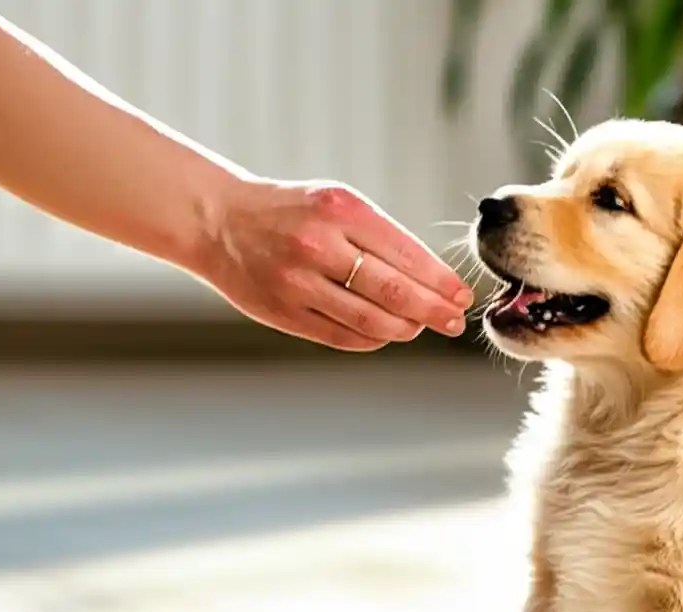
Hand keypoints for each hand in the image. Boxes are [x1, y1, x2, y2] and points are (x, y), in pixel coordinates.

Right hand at [195, 180, 472, 350]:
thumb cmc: (293, 211)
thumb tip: (433, 279)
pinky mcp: (284, 313)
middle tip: (455, 321)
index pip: (406, 254)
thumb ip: (381, 236)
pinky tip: (387, 333)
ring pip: (371, 321)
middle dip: (434, 311)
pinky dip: (372, 339)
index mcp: (341, 210)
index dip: (440, 281)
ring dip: (405, 329)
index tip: (461, 295)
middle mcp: (319, 246)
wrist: (220, 222)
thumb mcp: (338, 201)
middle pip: (394, 292)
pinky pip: (342, 336)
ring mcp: (299, 283)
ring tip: (420, 327)